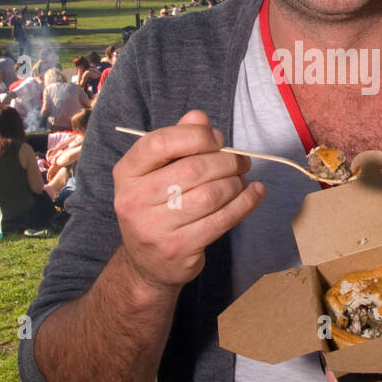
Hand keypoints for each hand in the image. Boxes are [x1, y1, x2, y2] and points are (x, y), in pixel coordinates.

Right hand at [113, 110, 263, 292]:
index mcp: (126, 173)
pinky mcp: (179, 248)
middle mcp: (134, 200)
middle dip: (226, 161)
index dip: (196, 135)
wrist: (147, 263)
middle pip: (193, 169)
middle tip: (241, 160)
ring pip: (211, 195)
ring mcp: (155, 227)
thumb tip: (200, 117)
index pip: (159, 143)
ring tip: (241, 179)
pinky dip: (245, 203)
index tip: (217, 138)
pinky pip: (222, 219)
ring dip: (235, 183)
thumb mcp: (157, 172)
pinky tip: (254, 193)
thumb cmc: (157, 207)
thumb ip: (177, 141)